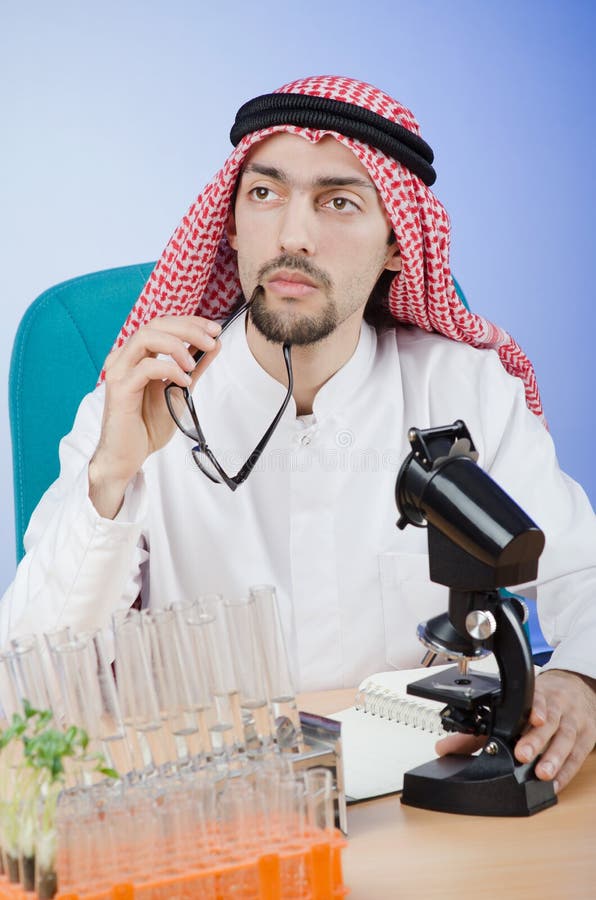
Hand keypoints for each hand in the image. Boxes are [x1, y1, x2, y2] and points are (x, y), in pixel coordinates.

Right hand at [89, 315, 221, 517]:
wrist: (128, 455)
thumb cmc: (147, 425)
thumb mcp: (179, 390)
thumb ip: (193, 367)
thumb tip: (213, 345)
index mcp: (137, 355)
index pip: (163, 324)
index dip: (190, 322)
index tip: (215, 329)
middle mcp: (125, 357)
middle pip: (155, 324)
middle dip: (188, 328)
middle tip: (212, 339)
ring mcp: (119, 371)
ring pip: (146, 337)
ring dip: (177, 345)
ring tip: (194, 364)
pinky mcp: (120, 388)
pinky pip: (146, 367)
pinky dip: (169, 369)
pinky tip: (184, 381)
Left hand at [435, 668, 595, 792]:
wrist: (578, 688)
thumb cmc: (542, 701)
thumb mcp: (512, 708)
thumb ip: (479, 730)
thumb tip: (444, 749)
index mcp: (538, 694)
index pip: (536, 698)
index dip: (534, 708)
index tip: (531, 718)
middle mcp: (557, 707)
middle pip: (549, 722)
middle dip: (536, 738)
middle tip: (522, 754)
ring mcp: (573, 722)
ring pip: (566, 739)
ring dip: (554, 757)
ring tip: (542, 773)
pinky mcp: (586, 738)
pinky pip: (577, 756)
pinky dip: (567, 771)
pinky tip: (555, 783)